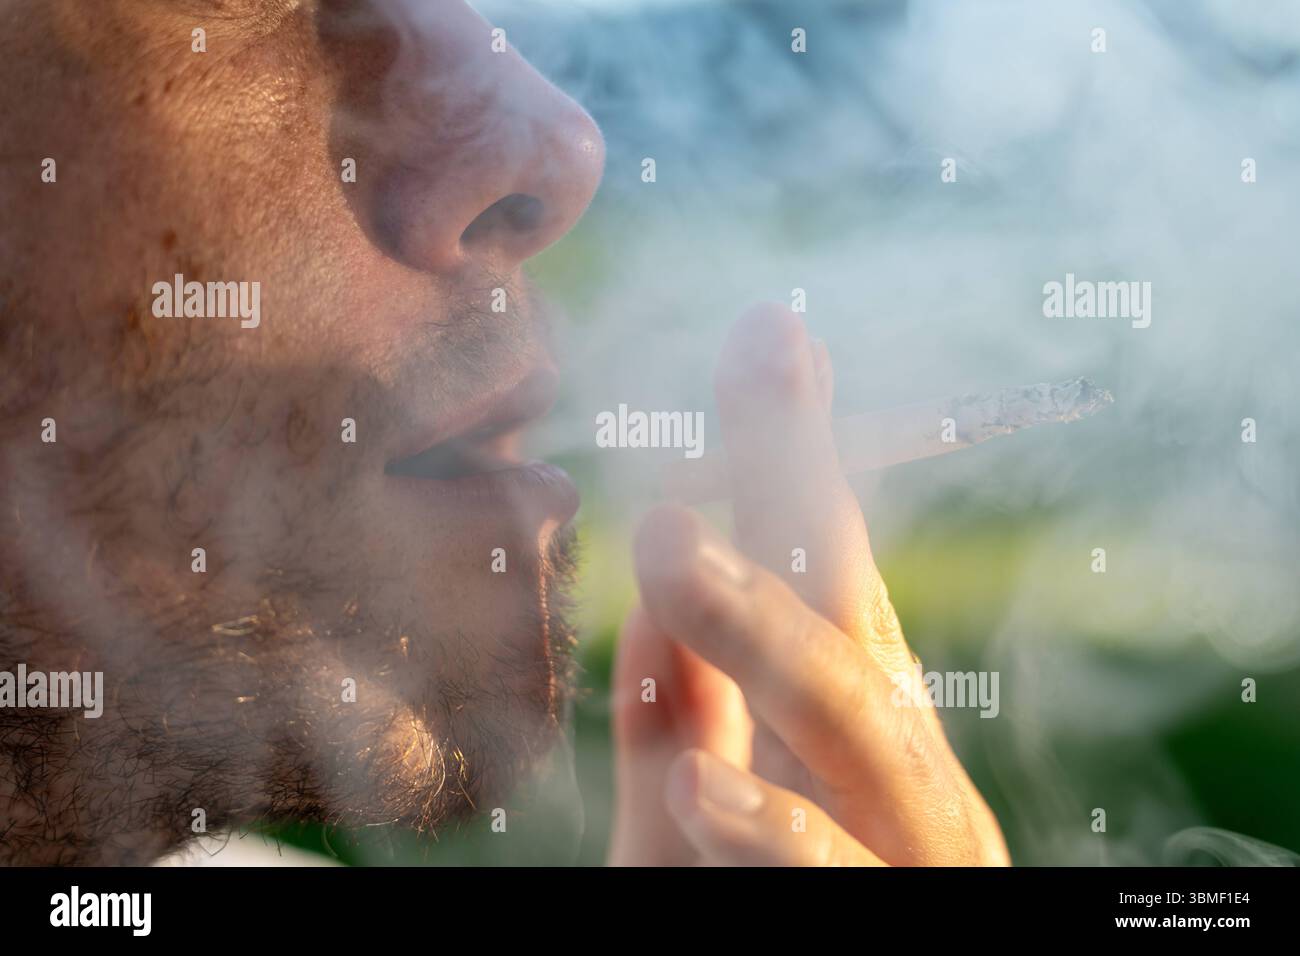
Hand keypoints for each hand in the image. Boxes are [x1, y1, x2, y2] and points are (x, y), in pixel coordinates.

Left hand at [608, 304, 1008, 865]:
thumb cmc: (758, 898)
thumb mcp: (699, 801)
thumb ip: (681, 706)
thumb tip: (653, 593)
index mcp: (849, 712)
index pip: (824, 555)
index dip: (795, 445)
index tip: (772, 329)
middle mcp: (895, 755)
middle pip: (851, 598)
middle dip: (800, 483)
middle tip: (752, 361)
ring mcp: (904, 837)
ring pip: (854, 717)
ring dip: (766, 625)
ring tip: (678, 544)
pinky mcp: (884, 912)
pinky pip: (824, 870)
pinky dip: (768, 824)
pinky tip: (698, 784)